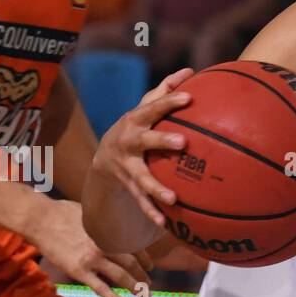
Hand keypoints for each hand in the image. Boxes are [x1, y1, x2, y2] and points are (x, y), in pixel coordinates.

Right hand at [27, 199, 153, 296]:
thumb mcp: (91, 213)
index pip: (136, 247)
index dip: (145, 259)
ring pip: (120, 277)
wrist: (40, 219)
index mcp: (110, 231)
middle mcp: (105, 245)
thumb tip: (116, 225)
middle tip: (148, 284)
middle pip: (132, 264)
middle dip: (143, 276)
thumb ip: (105, 223)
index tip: (150, 266)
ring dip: (135, 287)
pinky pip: (101, 289)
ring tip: (143, 295)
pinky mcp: (79, 270)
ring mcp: (92, 259)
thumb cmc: (63, 213)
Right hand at [88, 68, 192, 231]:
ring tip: (173, 199)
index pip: (153, 108)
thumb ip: (165, 91)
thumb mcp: (145, 108)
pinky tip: (165, 224)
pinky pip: (141, 201)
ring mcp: (127, 166)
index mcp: (136, 121)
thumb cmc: (136, 127)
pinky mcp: (128, 186)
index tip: (189, 98)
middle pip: (144, 140)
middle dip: (161, 140)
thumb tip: (191, 72)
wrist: (104, 157)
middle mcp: (128, 142)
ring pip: (141, 178)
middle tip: (182, 143)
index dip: (169, 102)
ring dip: (156, 188)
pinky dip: (152, 212)